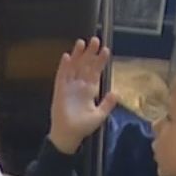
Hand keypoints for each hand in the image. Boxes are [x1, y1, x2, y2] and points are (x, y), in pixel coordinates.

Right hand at [48, 37, 117, 154]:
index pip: (96, 72)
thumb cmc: (83, 126)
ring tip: (81, 43)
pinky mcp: (60, 90)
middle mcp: (79, 85)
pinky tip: (67, 57)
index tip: (106, 50)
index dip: (100, 61)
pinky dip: (64, 67)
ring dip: (77, 55)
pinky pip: (62, 76)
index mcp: (90, 90)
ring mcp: (69, 87)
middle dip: (90, 53)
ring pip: (73, 67)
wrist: (69, 135)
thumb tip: (116, 93)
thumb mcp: (100, 115)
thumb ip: (107, 104)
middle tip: (95, 40)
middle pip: (85, 65)